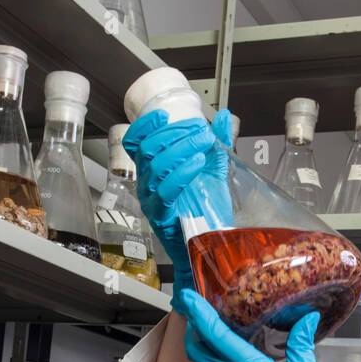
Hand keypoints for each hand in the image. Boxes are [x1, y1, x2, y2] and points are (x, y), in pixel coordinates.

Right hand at [123, 109, 233, 291]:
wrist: (210, 246)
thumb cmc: (206, 211)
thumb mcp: (214, 170)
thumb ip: (217, 143)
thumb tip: (224, 117)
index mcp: (153, 170)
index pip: (135, 142)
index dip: (145, 125)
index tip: (164, 115)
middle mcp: (147, 184)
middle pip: (148, 148)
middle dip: (176, 134)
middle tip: (201, 132)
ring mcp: (151, 201)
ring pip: (155, 166)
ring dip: (182, 149)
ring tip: (204, 145)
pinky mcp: (160, 217)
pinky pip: (165, 191)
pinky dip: (182, 173)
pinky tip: (198, 164)